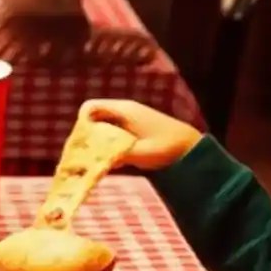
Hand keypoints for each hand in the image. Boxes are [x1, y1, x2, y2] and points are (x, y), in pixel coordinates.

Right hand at [79, 99, 201, 170]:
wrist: (190, 147)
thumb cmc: (166, 148)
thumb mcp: (140, 153)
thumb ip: (116, 155)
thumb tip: (93, 161)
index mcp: (124, 110)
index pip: (90, 107)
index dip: (81, 122)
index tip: (80, 141)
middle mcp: (123, 111)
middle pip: (94, 118)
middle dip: (86, 135)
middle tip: (83, 155)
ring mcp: (128, 120)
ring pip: (102, 128)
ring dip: (97, 143)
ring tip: (95, 161)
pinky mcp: (133, 131)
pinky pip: (112, 134)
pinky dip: (108, 146)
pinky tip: (114, 163)